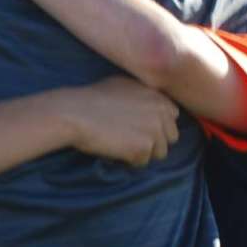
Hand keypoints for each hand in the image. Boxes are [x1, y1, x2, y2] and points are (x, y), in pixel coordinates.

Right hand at [60, 77, 180, 167]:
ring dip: (142, 152)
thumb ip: (142, 94)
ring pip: (160, 153)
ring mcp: (155, 129)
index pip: (172, 116)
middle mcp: (161, 110)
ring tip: (120, 144)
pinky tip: (113, 148)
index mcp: (157, 94)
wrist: (73, 113)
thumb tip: (149, 106)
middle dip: (155, 140)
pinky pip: (142, 162)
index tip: (140, 127)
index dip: (157, 124)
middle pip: (171, 137)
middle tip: (130, 139)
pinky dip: (129, 160)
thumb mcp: (121, 85)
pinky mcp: (144, 147)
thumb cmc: (90, 98)